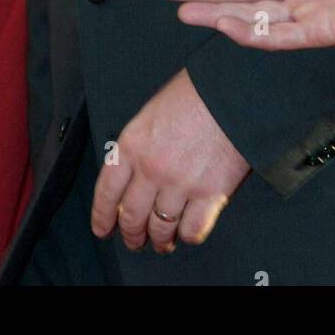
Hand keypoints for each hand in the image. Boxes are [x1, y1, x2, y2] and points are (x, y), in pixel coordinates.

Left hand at [91, 67, 249, 254]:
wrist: (231, 91)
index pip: (107, 191)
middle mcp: (152, 169)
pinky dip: (189, 236)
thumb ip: (140, 145)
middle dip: (131, 235)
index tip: (102, 228)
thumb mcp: (152, 112)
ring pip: (161, 229)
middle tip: (134, 240)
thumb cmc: (194, 95)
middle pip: (131, 216)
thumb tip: (135, 175)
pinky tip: (188, 231)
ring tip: (163, 242)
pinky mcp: (210, 195)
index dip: (102, 216)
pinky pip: (193, 230)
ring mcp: (180, 184)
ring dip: (160, 240)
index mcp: (133, 144)